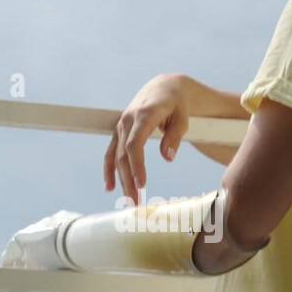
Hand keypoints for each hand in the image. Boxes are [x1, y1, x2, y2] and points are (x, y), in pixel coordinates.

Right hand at [104, 74, 190, 203]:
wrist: (164, 88)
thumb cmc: (177, 104)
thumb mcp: (183, 118)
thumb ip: (175, 137)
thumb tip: (168, 158)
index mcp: (143, 115)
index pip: (135, 144)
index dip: (137, 166)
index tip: (142, 184)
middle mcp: (127, 120)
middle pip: (124, 155)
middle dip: (129, 180)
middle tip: (136, 202)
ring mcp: (121, 126)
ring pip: (116, 157)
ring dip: (121, 180)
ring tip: (129, 201)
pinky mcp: (119, 132)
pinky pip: (111, 152)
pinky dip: (109, 170)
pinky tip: (110, 187)